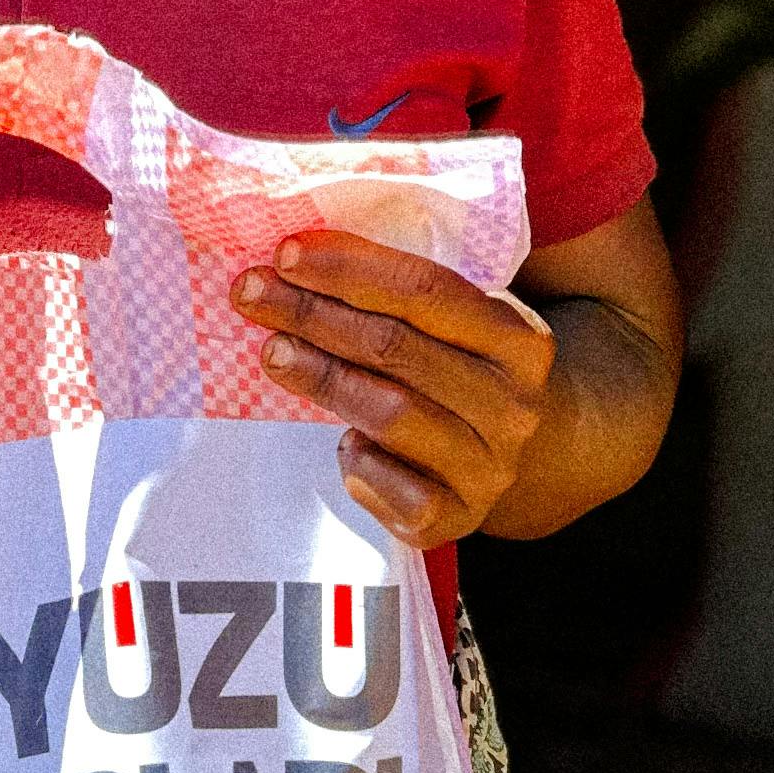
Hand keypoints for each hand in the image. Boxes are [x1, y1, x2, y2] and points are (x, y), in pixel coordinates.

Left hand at [231, 232, 555, 545]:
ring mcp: (489, 466)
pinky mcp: (458, 518)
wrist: (510, 465)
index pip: (427, 289)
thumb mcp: (454, 332)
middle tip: (253, 294)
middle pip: (397, 347)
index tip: (287, 254)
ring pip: (391, 412)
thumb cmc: (457, 377)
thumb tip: (295, 261)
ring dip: (321, 376)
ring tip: (272, 353)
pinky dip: (358, 460)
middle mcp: (514, 404)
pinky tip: (343, 442)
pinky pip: (392, 485)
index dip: (350, 268)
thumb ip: (398, 298)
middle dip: (314, 314)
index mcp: (520, 341)